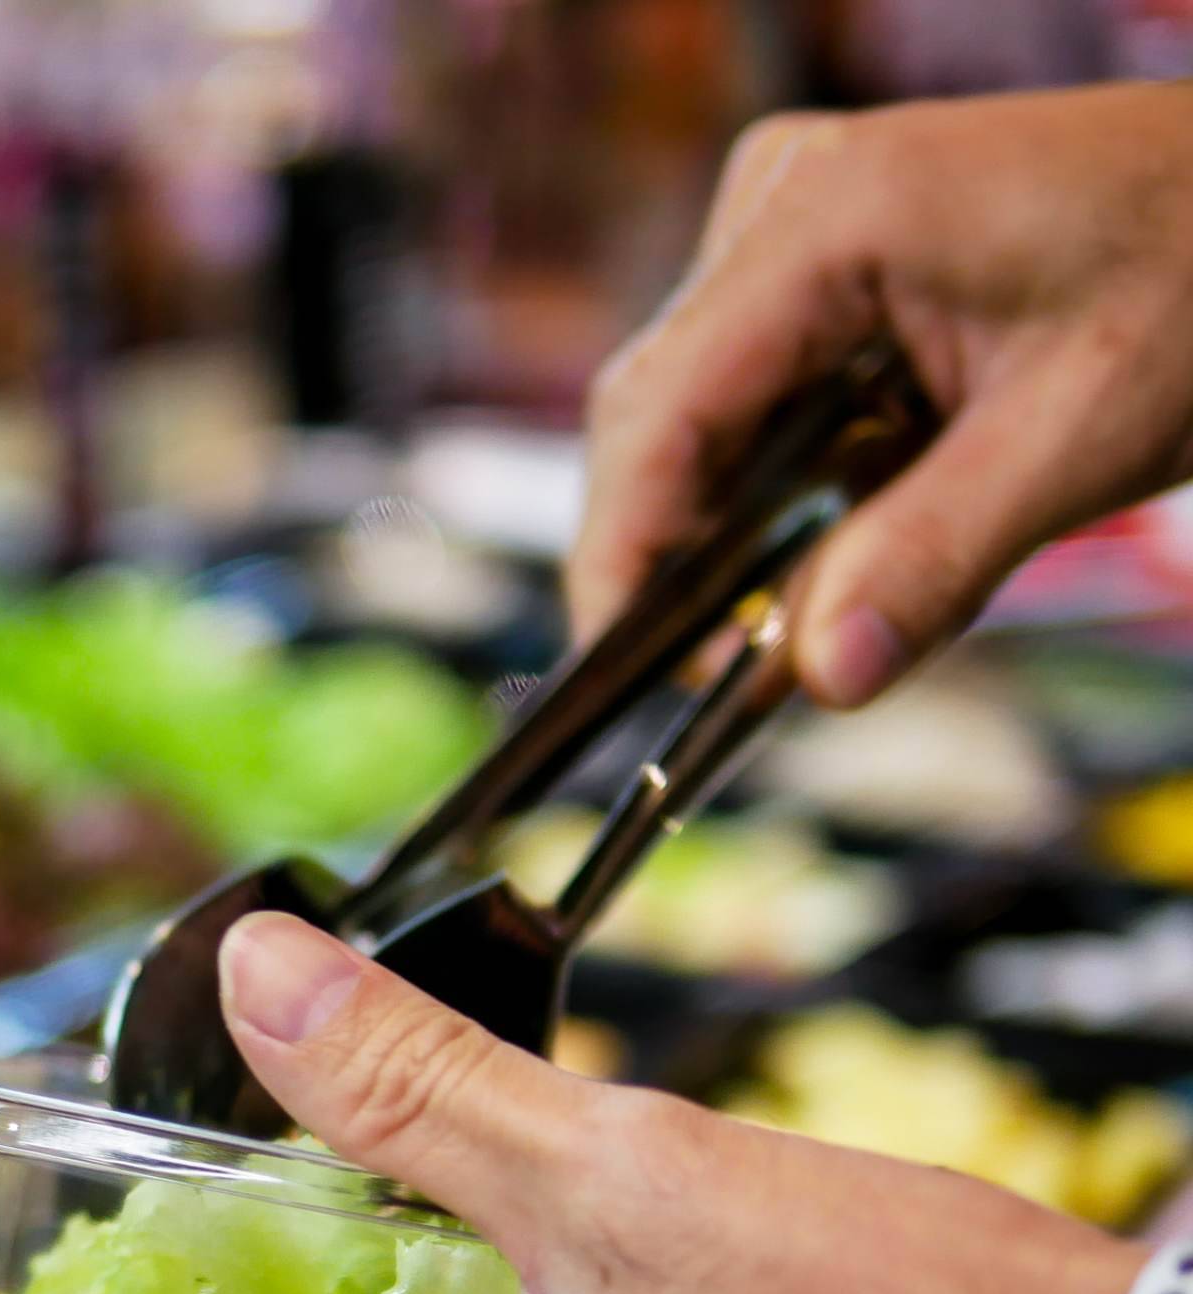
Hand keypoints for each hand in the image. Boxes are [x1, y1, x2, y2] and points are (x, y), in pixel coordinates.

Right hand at [570, 83, 1192, 707]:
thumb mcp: (1084, 434)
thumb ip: (937, 558)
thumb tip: (819, 678)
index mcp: (832, 216)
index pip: (657, 414)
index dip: (623, 556)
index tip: (624, 674)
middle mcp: (783, 201)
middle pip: (658, 416)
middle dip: (682, 553)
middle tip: (734, 674)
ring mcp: (791, 219)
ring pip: (697, 415)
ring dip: (739, 521)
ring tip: (814, 602)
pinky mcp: (815, 255)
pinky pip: (749, 392)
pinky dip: (781, 479)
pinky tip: (843, 524)